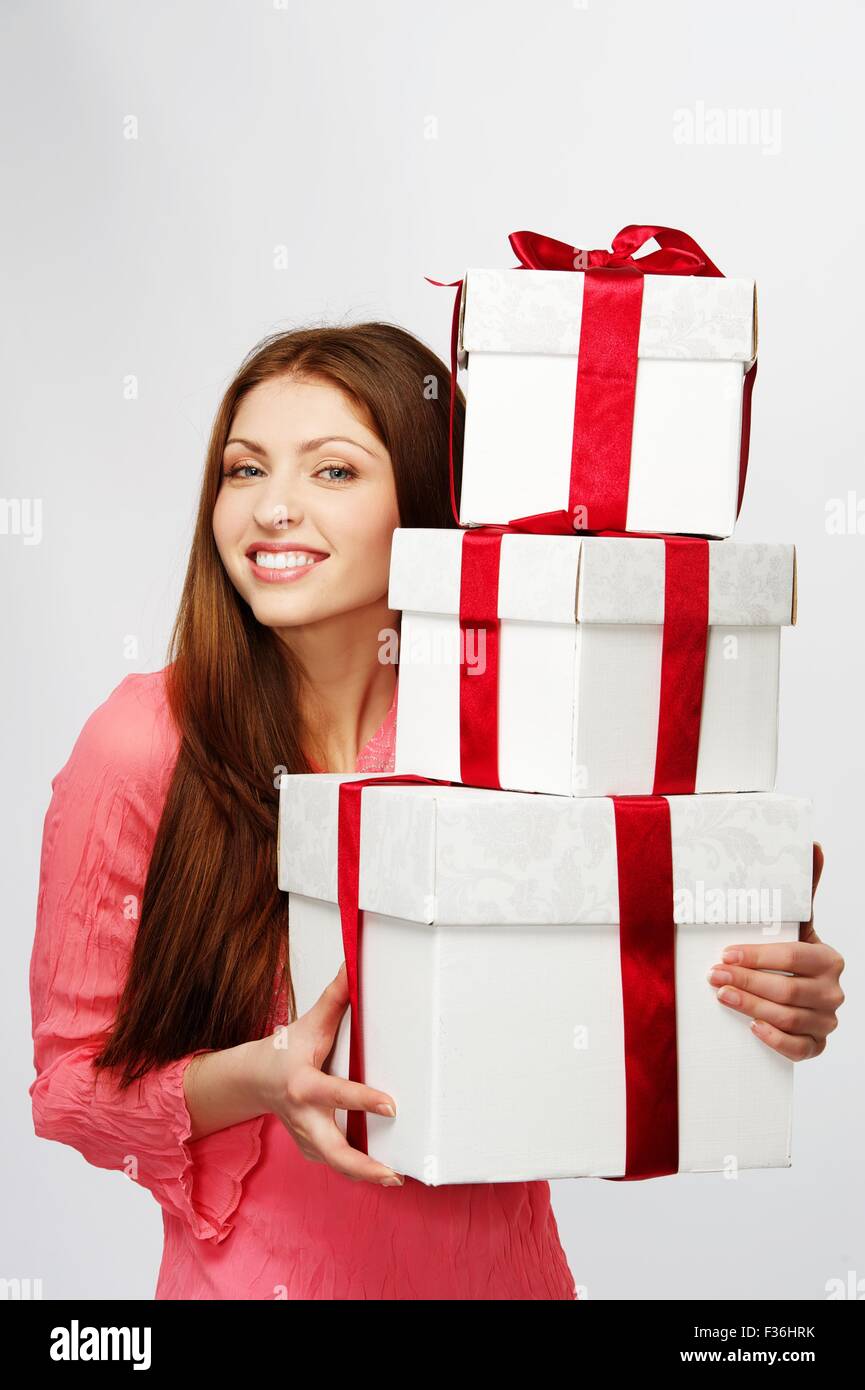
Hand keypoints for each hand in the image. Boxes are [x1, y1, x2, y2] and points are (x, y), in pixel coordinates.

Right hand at [253, 962, 404, 1186]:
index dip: (363, 1101)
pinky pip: (333, 1162)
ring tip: (393, 1177)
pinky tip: (378, 1171)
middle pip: (331, 1151)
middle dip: (361, 1166)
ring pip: (333, 1163)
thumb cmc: (285, 1049)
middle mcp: (303, 1116)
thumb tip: (354, 963)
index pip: (335, 1095)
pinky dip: (353, 1169)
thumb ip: (336, 996)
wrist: (253, 1078)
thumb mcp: (309, 1021)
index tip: (391, 1106)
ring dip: (361, 1174)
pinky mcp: (310, 1147)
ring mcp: (305, 1136)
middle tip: (391, 1173)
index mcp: (303, 1084)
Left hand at [706, 842, 844, 1059]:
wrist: (799, 993)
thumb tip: (812, 844)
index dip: (757, 956)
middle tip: (713, 975)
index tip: (725, 953)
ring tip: (722, 995)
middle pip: (788, 990)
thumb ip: (802, 887)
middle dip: (746, 982)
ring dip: (751, 1007)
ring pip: (789, 1018)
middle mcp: (833, 991)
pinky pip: (801, 1049)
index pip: (793, 957)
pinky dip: (776, 1039)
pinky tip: (753, 1028)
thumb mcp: (794, 923)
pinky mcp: (817, 1045)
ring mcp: (827, 1021)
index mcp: (829, 959)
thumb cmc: (788, 954)